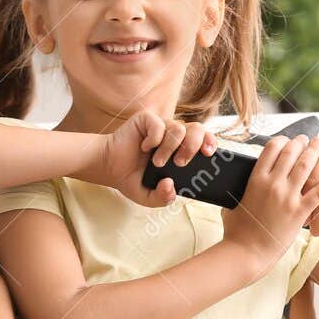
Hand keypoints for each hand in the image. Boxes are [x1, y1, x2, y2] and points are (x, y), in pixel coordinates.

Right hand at [101, 111, 217, 207]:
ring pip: (179, 128)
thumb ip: (163, 197)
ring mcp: (161, 126)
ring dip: (170, 148)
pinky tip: (144, 147)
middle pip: (197, 129)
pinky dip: (154, 138)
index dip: (210, 142)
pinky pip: (158, 124)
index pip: (204, 140)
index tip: (208, 154)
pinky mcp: (146, 120)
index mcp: (181, 149)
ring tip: (157, 162)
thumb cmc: (131, 178)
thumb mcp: (150, 196)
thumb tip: (171, 186)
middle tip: (181, 163)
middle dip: (193, 146)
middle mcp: (174, 135)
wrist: (108, 168)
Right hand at [221, 135, 318, 277]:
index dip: (281, 141)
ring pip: (306, 166)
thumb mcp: (232, 203)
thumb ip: (239, 191)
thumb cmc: (236, 230)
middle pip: (291, 153)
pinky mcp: (299, 212)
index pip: (271, 149)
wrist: (247, 252)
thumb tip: (234, 185)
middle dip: (300, 142)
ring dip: (314, 152)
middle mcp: (273, 184)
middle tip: (307, 138)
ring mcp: (287, 197)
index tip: (287, 140)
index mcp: (255, 179)